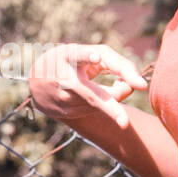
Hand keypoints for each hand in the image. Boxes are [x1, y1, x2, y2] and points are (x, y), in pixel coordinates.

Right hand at [28, 43, 147, 129]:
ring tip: (112, 84)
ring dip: (114, 96)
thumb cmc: (73, 61)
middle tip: (125, 123)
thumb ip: (118, 64)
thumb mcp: (91, 53)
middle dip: (110, 109)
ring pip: (101, 104)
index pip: (79, 55)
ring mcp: (64, 100)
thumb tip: (140, 86)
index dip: (89, 56)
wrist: (37, 81)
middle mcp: (64, 79)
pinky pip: (95, 110)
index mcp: (68, 57)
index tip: (97, 57)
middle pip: (91, 95)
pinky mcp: (65, 113)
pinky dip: (102, 102)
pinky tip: (90, 93)